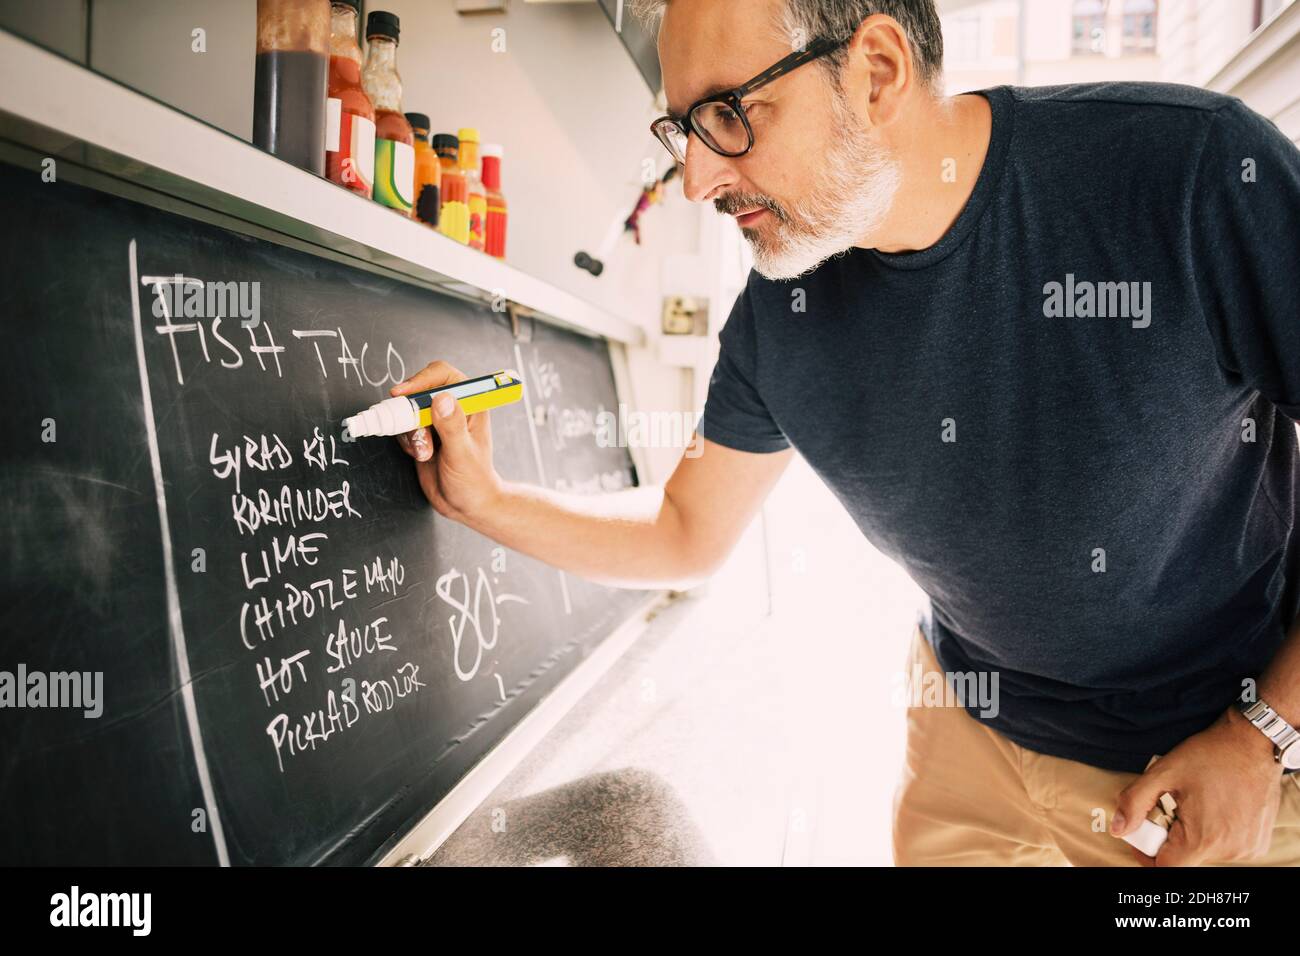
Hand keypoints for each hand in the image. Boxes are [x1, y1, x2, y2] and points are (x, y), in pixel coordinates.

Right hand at [391, 360, 503, 521]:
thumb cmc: (474, 481)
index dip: (422, 380)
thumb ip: (452, 427)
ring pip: (408, 411)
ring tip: (425, 454)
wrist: (465, 504)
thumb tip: (441, 399)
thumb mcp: (462, 454)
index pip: (444, 375)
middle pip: (419, 391)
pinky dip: (407, 442)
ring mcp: (436, 421)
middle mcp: (452, 407)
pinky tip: (421, 456)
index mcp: (471, 404)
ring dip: (411, 432)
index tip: (404, 393)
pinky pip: (403, 427)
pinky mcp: (422, 434)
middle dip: (411, 413)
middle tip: (416, 434)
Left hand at [1110, 708, 1283, 865]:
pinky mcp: (1257, 844)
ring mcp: (1246, 849)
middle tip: (1170, 807)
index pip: (1165, 867)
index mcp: (1203, 839)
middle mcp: (1228, 851)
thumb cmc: (1210, 754)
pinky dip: (1213, 834)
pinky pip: (1225, 848)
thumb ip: (1135, 802)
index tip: (1143, 833)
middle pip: (1185, 859)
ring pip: (1204, 853)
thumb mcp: (1163, 772)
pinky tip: (1214, 808)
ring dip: (1192, 835)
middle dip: (1170, 838)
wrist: (1253, 743)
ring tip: (1195, 803)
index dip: (1146, 853)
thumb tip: (1118, 829)